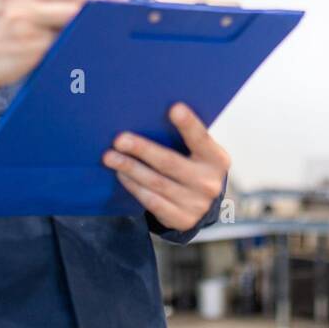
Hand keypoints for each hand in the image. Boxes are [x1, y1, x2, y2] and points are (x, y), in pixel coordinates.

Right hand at [0, 0, 127, 94]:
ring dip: (96, 22)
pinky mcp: (27, 40)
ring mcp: (22, 13)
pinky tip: (80, 44)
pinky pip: (66, 37)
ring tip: (102, 29)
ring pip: (77, 11)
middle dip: (109, 1)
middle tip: (120, 15)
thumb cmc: (6, 21)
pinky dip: (79, 41)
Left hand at [103, 103, 228, 231]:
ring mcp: (196, 204)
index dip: (189, 124)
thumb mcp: (200, 153)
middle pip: (170, 163)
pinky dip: (134, 186)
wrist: (204, 205)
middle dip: (142, 150)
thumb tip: (148, 117)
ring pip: (156, 183)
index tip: (174, 108)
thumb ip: (185, 139)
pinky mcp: (182, 219)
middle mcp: (209, 182)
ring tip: (111, 157)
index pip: (201, 139)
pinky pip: (152, 201)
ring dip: (130, 168)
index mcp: (217, 159)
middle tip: (119, 139)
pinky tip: (121, 175)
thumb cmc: (194, 166)